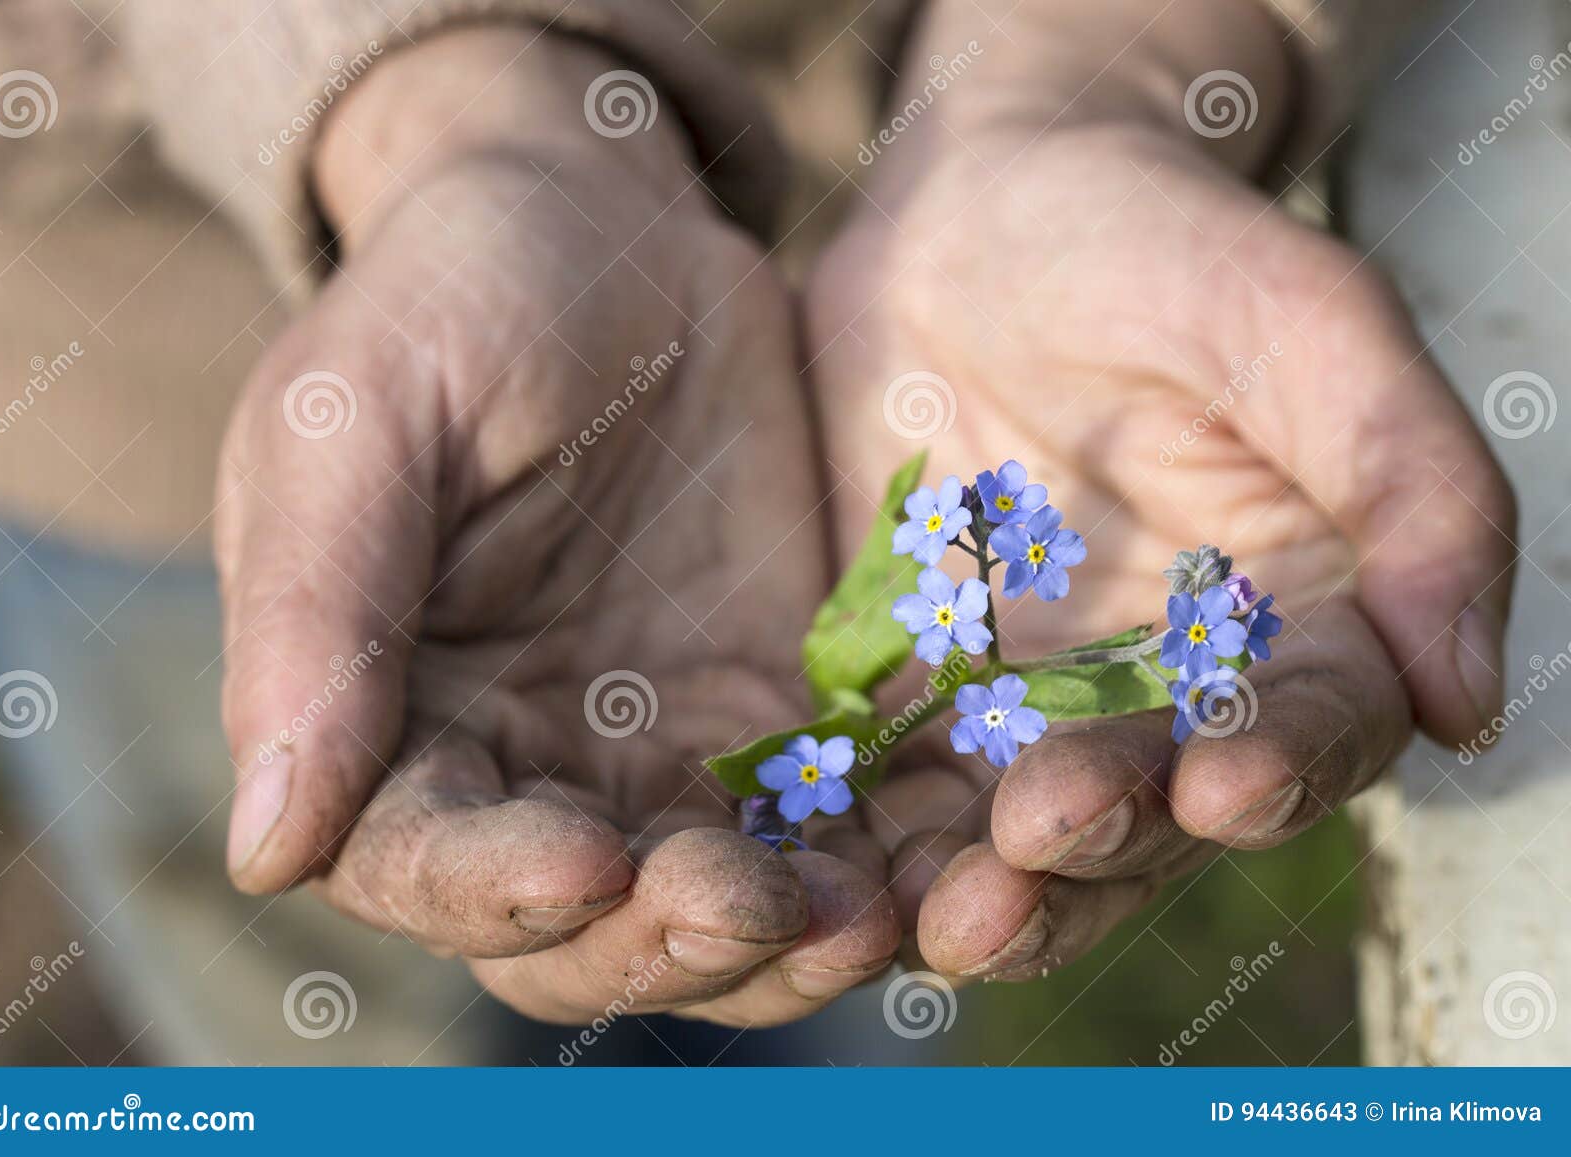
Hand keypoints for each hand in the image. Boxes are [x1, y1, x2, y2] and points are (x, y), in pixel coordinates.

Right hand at [217, 29, 895, 1025]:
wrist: (609, 227)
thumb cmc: (450, 299)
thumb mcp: (357, 421)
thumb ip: (318, 621)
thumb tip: (268, 849)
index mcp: (393, 722)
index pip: (422, 866)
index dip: (493, 895)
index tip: (587, 865)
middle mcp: (526, 767)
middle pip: (583, 929)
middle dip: (667, 939)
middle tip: (754, 900)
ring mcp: (664, 748)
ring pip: (722, 907)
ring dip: (792, 934)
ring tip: (871, 907)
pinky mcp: (781, 709)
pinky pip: (834, 815)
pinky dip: (883, 854)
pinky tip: (942, 850)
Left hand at [804, 2, 1514, 980]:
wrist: (976, 222)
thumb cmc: (1167, 247)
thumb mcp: (1307, 324)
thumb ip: (1410, 484)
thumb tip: (1465, 696)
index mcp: (1296, 626)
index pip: (1312, 730)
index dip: (1281, 768)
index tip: (1224, 783)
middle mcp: (1169, 696)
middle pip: (1156, 815)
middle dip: (1105, 842)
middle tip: (1040, 840)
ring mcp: (1035, 709)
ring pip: (1022, 838)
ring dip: (991, 888)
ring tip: (943, 914)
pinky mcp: (916, 696)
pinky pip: (896, 786)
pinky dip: (872, 840)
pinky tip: (832, 868)